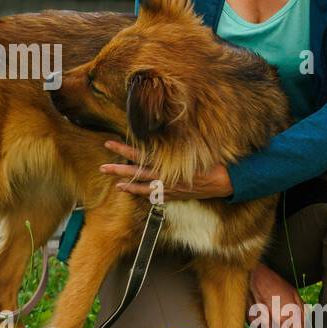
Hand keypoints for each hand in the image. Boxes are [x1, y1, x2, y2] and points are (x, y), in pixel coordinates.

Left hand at [99, 140, 233, 200]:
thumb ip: (174, 141)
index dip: (123, 149)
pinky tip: (136, 193)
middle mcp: (164, 177)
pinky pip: (155, 197)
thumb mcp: (190, 146)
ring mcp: (169, 188)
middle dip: (118, 169)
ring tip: (115, 184)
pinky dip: (144, 195)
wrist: (223, 180)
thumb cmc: (208, 159)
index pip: (139, 155)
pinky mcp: (175, 195)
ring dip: (128, 186)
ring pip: (143, 188)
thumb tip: (161, 130)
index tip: (109, 143)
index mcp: (166, 163)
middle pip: (136, 173)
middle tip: (102, 168)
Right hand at [247, 261, 304, 327]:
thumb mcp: (294, 294)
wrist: (253, 276)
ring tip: (275, 325)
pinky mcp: (252, 322)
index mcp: (290, 315)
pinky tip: (265, 320)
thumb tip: (303, 325)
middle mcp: (276, 322)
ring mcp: (263, 323)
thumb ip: (301, 312)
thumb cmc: (274, 283)